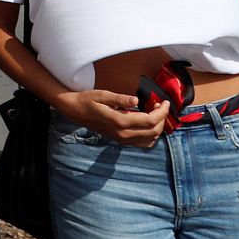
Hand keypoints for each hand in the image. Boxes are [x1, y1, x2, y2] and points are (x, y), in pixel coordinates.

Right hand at [54, 89, 169, 147]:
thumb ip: (120, 99)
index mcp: (119, 121)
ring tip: (154, 113)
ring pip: (150, 139)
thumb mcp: (102, 95)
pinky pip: (143, 143)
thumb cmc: (87, 100)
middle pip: (154, 131)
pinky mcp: (120, 140)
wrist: (74, 110)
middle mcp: (122, 134)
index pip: (150, 121)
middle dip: (162, 118)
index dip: (162, 112)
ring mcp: (121, 139)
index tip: (164, 102)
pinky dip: (151, 135)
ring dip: (157, 127)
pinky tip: (147, 123)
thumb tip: (137, 100)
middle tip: (160, 105)